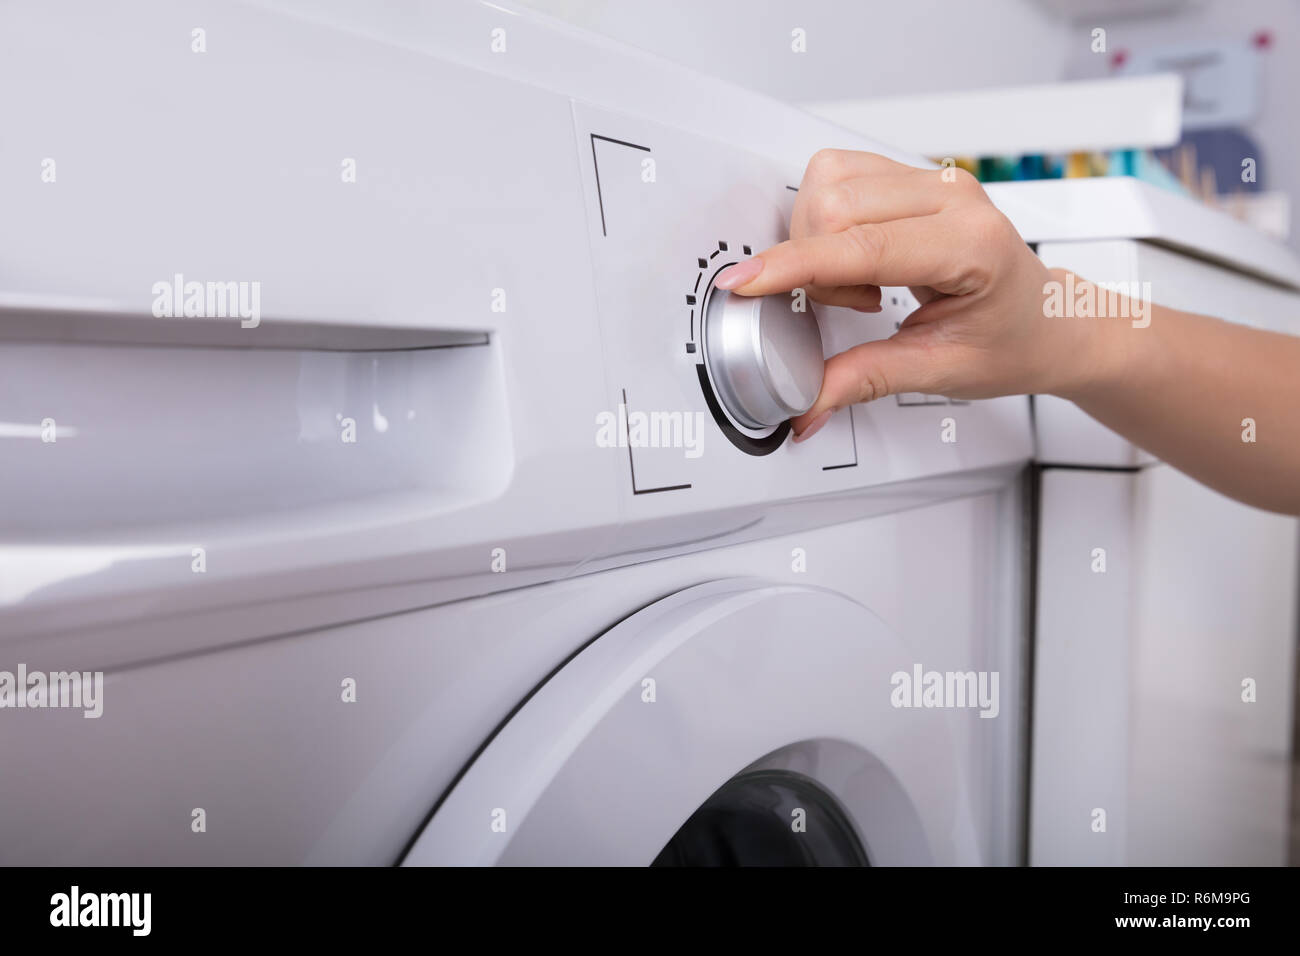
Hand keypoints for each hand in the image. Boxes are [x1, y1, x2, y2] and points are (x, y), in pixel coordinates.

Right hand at [714, 149, 1080, 439]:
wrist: (1049, 319)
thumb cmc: (1015, 338)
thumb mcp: (942, 370)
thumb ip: (866, 379)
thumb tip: (808, 400)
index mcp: (971, 244)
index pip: (861, 245)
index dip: (795, 265)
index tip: (747, 282)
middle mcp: (952, 197)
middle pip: (834, 205)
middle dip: (817, 263)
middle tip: (858, 304)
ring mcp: (933, 180)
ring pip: (829, 181)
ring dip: (821, 239)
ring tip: (863, 281)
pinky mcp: (913, 177)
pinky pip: (839, 175)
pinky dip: (830, 222)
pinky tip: (861, 257)